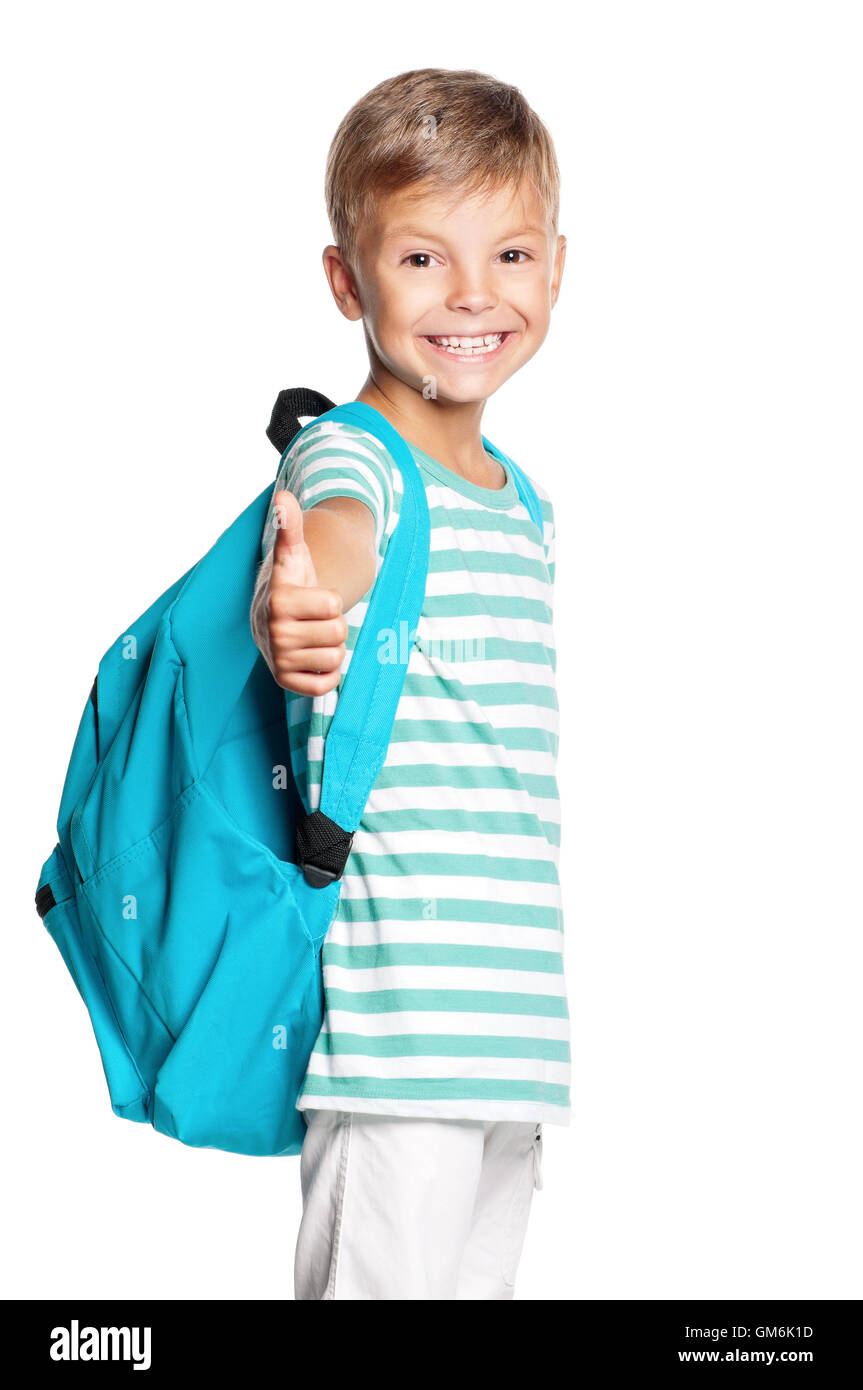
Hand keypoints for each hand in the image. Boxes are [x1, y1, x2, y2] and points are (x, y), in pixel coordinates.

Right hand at [266, 490, 347, 694]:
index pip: (334, 604)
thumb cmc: (293, 582)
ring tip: (313, 636)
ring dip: (331, 648)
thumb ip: (289, 525)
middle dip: (334, 625)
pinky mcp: (285, 682)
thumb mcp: (294, 553)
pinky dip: (327, 674)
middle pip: (338, 634)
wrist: (274, 614)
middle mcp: (275, 633)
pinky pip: (324, 686)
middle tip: (315, 619)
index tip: (314, 598)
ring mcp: (279, 659)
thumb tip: (283, 497)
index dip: (332, 600)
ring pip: (335, 658)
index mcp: (279, 600)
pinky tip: (314, 658)